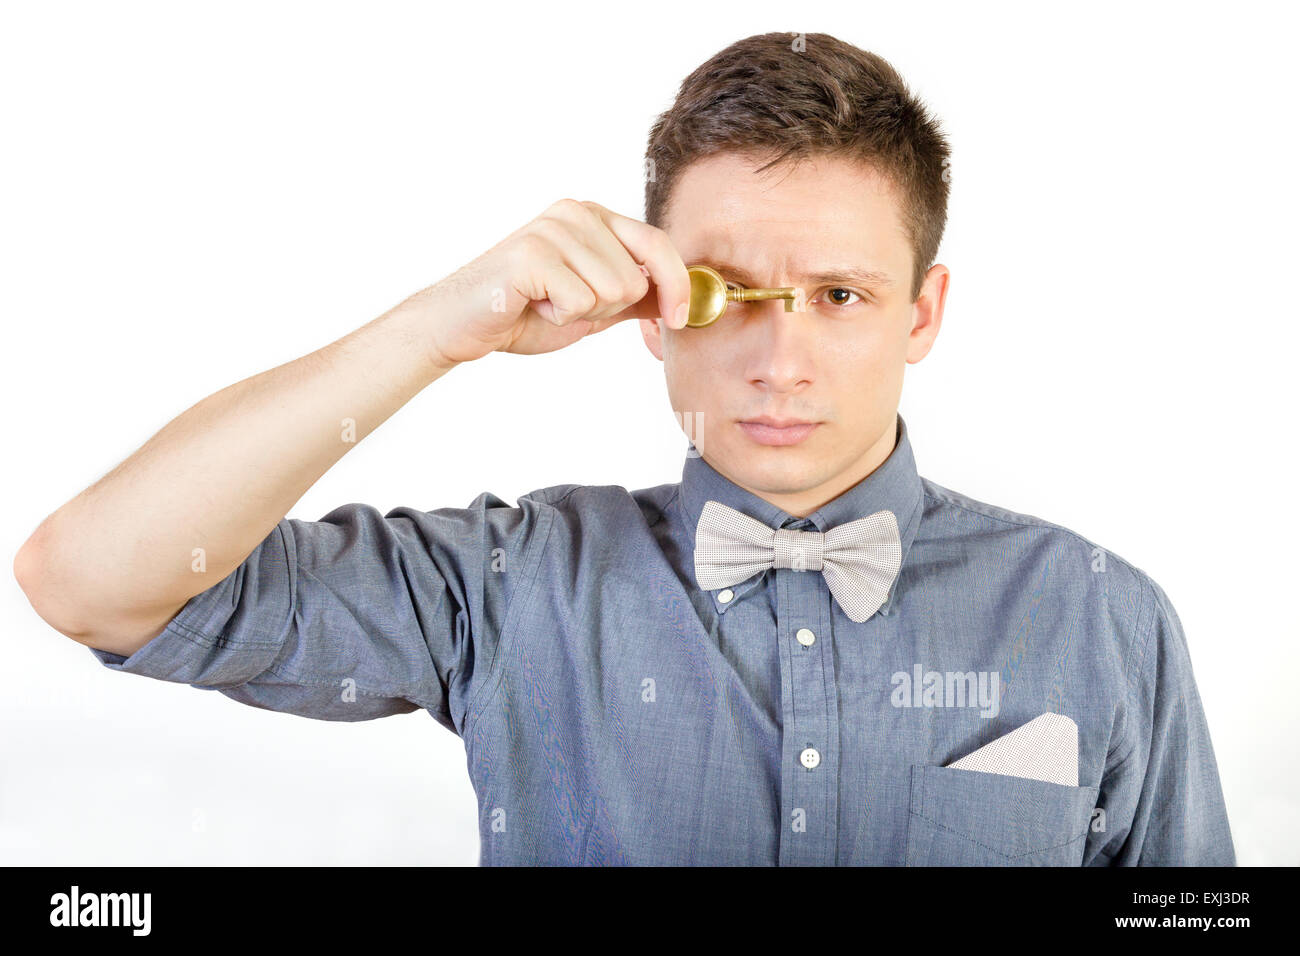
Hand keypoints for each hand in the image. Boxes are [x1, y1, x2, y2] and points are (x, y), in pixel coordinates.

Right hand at [421, 199, 690, 365]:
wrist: (463, 325)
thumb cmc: (524, 312)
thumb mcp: (593, 305)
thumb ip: (633, 295)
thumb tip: (681, 297)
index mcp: (593, 216)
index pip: (656, 242)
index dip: (676, 284)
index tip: (680, 318)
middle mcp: (575, 212)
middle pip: (636, 277)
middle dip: (608, 308)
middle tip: (564, 304)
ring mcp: (553, 229)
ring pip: (612, 291)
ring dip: (581, 313)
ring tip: (546, 303)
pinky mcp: (532, 253)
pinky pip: (580, 302)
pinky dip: (558, 318)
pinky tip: (532, 306)